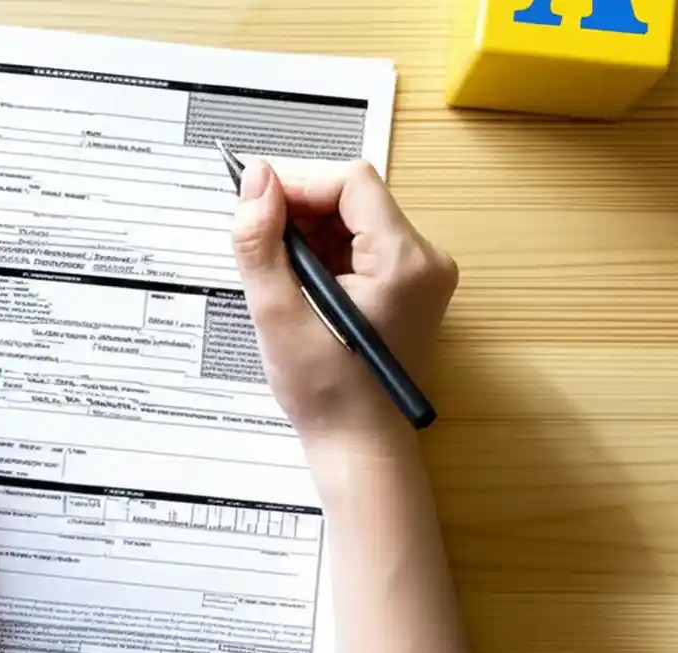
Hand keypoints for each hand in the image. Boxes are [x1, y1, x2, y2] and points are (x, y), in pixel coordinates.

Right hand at [231, 159, 457, 451]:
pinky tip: (298, 284)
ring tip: (276, 272)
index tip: (253, 201)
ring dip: (307, 232)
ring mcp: (419, 273)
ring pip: (353, 218)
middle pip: (353, 195)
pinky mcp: (406, 286)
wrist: (360, 447)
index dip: (296, 182)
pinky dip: (322, 252)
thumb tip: (255, 180)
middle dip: (298, 208)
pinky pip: (359, 244)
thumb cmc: (327, 396)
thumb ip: (260, 243)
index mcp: (404, 262)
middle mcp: (424, 259)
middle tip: (256, 239)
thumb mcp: (278, 316)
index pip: (350, 181)